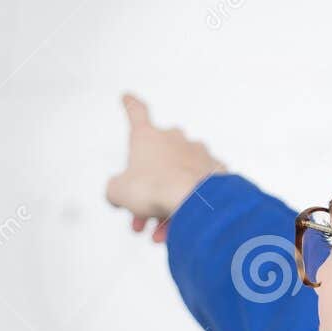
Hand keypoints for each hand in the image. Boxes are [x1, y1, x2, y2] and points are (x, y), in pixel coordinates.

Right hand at [105, 93, 223, 242]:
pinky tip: (182, 228)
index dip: (130, 105)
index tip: (127, 96)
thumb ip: (115, 189)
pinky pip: (197, 190)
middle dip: (145, 191)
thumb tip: (119, 194)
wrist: (195, 200)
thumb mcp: (118, 192)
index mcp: (148, 137)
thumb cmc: (156, 189)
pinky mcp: (216, 172)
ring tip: (159, 233)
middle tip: (139, 219)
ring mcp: (197, 154)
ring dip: (164, 206)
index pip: (136, 113)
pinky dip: (188, 207)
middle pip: (155, 164)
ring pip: (176, 181)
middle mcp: (174, 140)